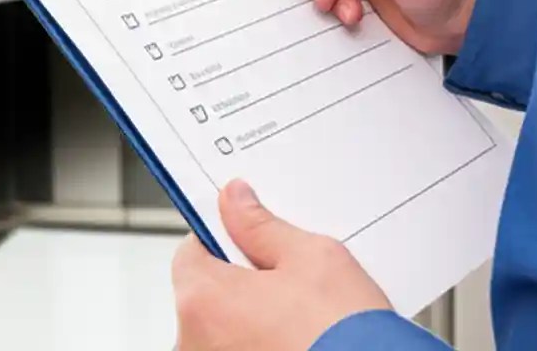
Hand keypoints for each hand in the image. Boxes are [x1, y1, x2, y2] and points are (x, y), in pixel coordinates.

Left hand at [172, 180, 391, 350]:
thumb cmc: (344, 333)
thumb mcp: (311, 257)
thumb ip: (261, 226)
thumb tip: (234, 201)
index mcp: (203, 299)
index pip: (192, 252)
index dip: (224, 240)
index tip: (249, 240)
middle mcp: (195, 341)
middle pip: (208, 293)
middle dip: (242, 283)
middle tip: (288, 282)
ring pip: (225, 328)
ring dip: (252, 319)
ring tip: (299, 318)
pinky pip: (241, 349)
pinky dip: (261, 344)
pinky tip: (297, 341)